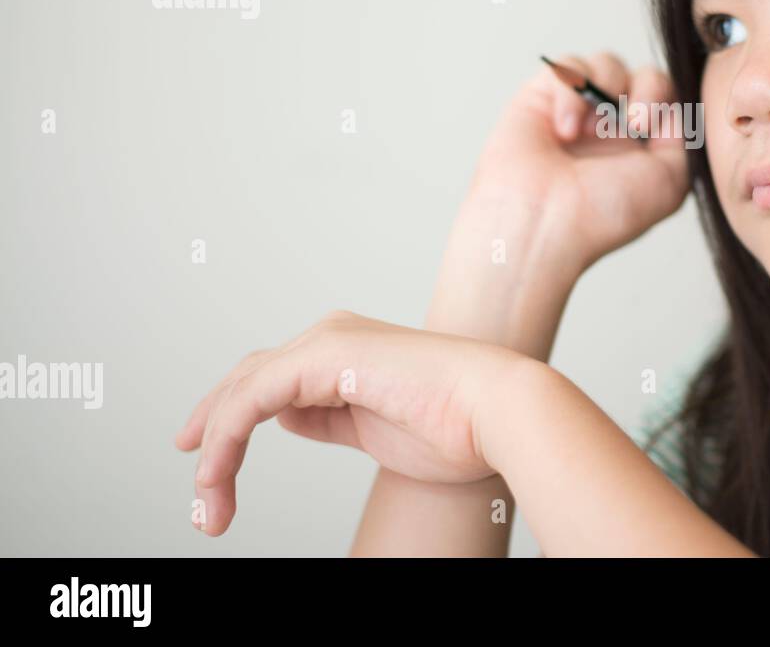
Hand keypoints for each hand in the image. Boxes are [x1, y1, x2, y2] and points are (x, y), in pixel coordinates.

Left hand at [173, 309, 530, 535]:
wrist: (498, 412)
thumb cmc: (458, 428)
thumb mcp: (374, 429)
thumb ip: (329, 418)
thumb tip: (289, 418)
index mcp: (348, 351)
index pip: (270, 380)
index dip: (229, 418)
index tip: (208, 468)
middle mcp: (332, 337)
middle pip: (247, 379)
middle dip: (211, 430)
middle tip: (199, 492)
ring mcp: (326, 342)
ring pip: (243, 389)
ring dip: (216, 449)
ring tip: (210, 503)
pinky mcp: (324, 355)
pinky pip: (253, 398)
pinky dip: (227, 437)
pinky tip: (218, 471)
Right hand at [473, 52, 690, 274]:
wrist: (543, 225)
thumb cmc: (601, 214)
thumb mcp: (670, 182)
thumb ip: (683, 138)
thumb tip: (671, 106)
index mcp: (640, 148)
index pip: (667, 100)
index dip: (667, 101)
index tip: (651, 128)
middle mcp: (610, 128)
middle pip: (642, 75)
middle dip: (647, 89)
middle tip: (634, 124)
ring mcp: (577, 111)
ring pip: (607, 64)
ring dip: (608, 89)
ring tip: (589, 131)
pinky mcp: (541, 98)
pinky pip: (567, 67)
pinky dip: (571, 92)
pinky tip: (564, 130)